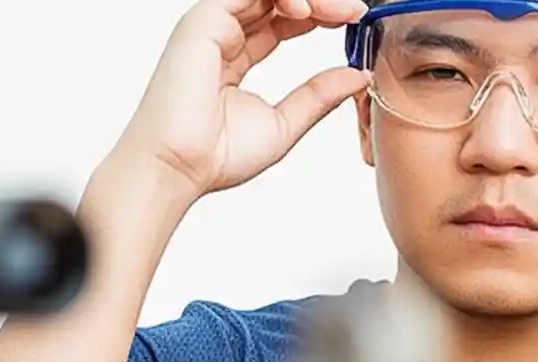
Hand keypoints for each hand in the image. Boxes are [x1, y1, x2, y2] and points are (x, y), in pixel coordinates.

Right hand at [114, 0, 368, 199]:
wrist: (180, 169)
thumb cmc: (215, 156)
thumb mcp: (285, 124)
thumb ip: (319, 96)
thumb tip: (357, 76)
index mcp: (236, 56)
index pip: (283, 19)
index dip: (320, 13)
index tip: (354, 21)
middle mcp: (222, 35)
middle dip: (320, 0)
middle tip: (354, 12)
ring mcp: (210, 26)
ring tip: (339, 12)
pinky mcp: (202, 23)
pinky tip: (306, 10)